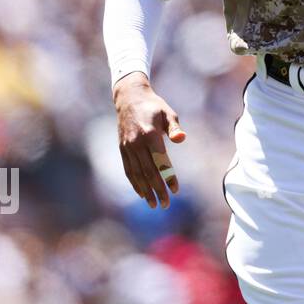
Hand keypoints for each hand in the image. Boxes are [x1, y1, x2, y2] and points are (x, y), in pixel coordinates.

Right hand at [113, 73, 185, 207]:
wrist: (129, 98)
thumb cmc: (154, 106)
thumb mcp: (168, 113)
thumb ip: (174, 128)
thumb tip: (181, 139)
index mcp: (150, 135)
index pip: (160, 161)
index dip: (168, 177)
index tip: (176, 190)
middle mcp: (136, 143)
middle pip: (148, 172)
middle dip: (157, 189)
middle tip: (166, 204)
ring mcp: (127, 147)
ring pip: (136, 174)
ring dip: (145, 191)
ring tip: (153, 204)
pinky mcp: (122, 149)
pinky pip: (128, 169)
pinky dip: (134, 183)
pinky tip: (141, 193)